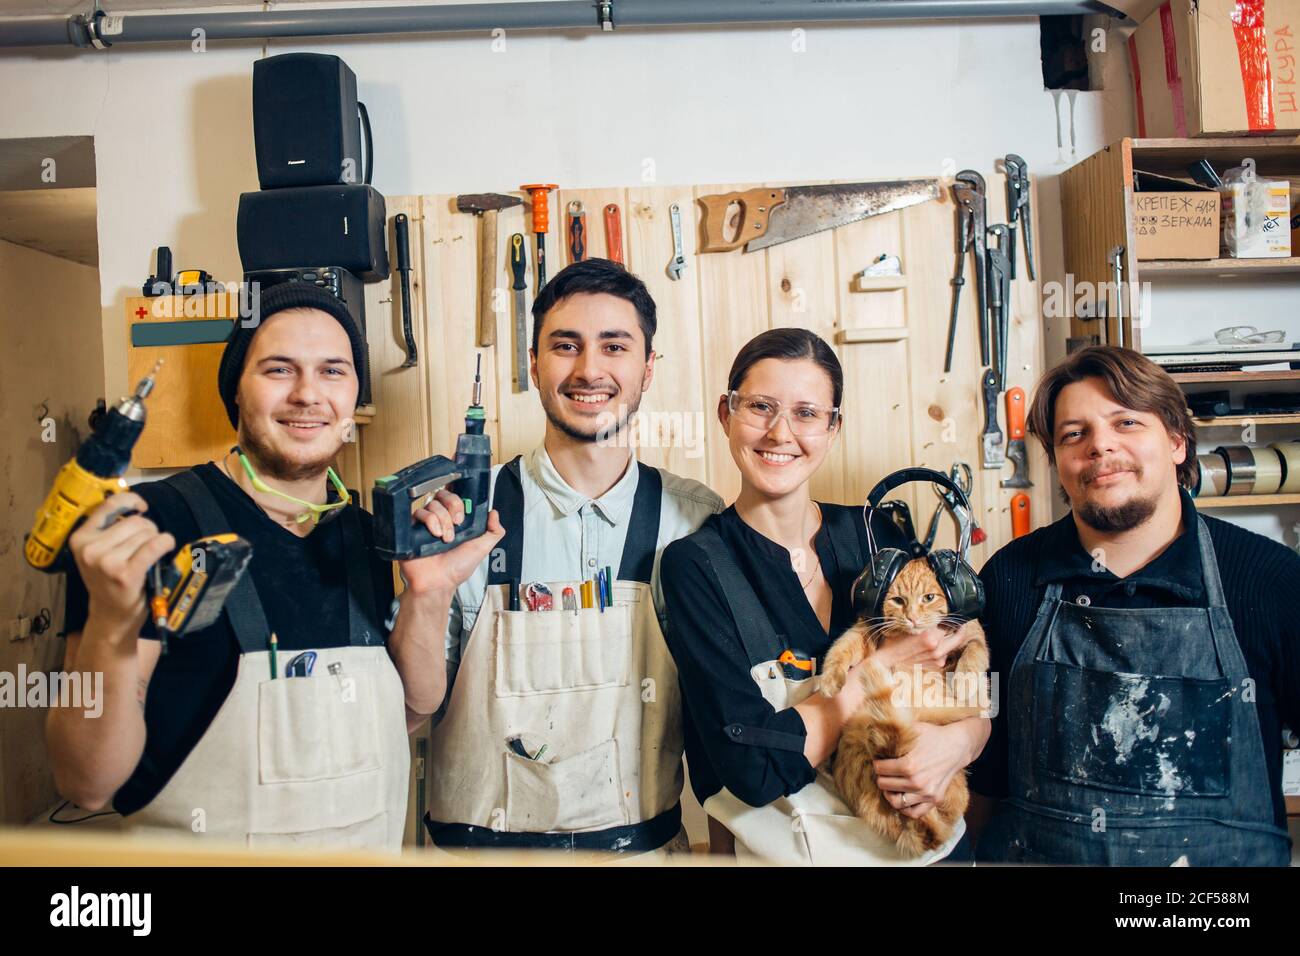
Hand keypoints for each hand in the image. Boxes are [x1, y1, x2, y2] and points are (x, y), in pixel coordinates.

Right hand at [69, 493, 174, 633]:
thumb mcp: (97, 552)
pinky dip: (165, 543)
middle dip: (148, 529)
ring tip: (148, 555)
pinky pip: (154, 546)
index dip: (131, 500)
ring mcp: (106, 562)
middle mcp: (90, 549)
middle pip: (135, 521)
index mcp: (80, 538)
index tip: (142, 506)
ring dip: (155, 540)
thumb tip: (135, 506)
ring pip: (146, 534)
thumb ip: (109, 528)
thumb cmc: (108, 580)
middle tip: (145, 546)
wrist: (110, 615)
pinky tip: (166, 546)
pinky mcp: (125, 574)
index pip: (109, 505)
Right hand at [396, 492, 504, 597]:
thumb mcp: (482, 548)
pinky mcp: (412, 528)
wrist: (439, 582)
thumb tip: (494, 513)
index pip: (457, 495)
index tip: (467, 509)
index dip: (461, 496)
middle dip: (454, 505)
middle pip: (444, 494)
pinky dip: (430, 521)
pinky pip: (419, 512)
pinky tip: (435, 535)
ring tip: (446, 538)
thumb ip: (494, 531)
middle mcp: (441, 518)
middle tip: (459, 523)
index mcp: (457, 520)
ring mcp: (426, 522)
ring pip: (432, 503)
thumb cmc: (457, 568)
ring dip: (444, 520)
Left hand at [873, 721, 975, 818]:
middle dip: (881, 777)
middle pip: (885, 785)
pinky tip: (901, 797)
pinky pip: (914, 813)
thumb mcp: (912, 729)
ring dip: (889, 793)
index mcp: (909, 764)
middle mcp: (917, 782)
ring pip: (896, 802)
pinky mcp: (934, 800)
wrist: (957, 746)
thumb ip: (893, 732)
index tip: (879, 760)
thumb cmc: (933, 735)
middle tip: (883, 772)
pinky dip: (905, 809)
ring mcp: (926, 793)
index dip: (877, 763)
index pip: (880, 769)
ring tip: (889, 785)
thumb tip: (873, 731)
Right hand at [876, 620, 972, 670]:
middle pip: (959, 637)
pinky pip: (944, 654)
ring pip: (952, 646)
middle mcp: (937, 649)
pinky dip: (942, 649)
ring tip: (941, 634)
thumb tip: (937, 617)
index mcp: (930, 637)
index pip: (950, 624)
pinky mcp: (936, 666)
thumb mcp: (907, 628)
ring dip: (950, 639)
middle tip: (960, 623)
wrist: (887, 664)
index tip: (953, 616)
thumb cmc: (894, 644)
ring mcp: (938, 659)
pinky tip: (931, 646)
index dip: (952, 619)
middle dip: (960, 629)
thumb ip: (924, 623)